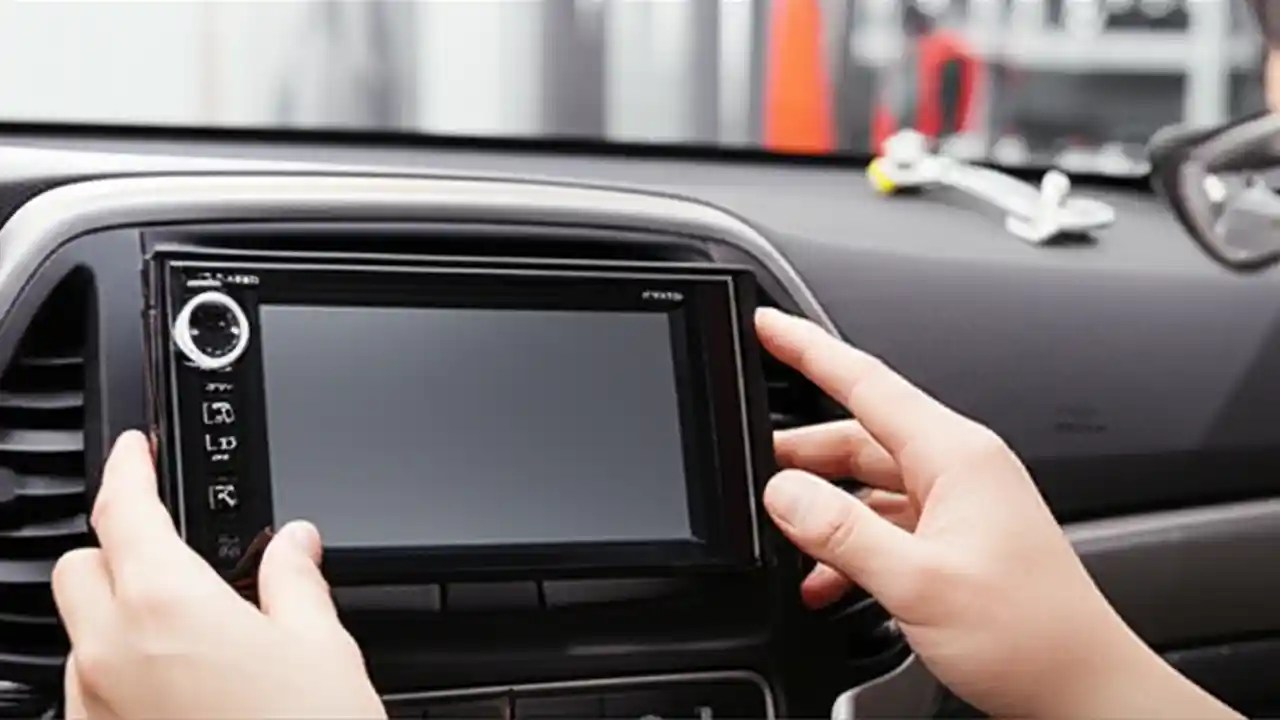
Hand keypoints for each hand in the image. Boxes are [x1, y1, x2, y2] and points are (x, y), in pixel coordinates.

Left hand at [53, 431, 384, 719]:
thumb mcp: (321, 647)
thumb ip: (293, 580)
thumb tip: (293, 544)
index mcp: (166, 606)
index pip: (120, 510)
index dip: (126, 468)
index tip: (133, 452)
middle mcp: (110, 655)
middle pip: (77, 568)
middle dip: (116, 547)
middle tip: (175, 554)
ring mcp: (95, 710)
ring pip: (78, 632)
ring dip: (115, 614)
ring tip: (189, 632)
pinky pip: (87, 690)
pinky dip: (118, 672)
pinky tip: (180, 689)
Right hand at [755, 308, 1236, 718]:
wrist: (1083, 691)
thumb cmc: (1030, 636)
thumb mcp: (919, 581)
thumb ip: (843, 532)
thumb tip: (785, 493)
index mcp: (957, 456)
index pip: (867, 382)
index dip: (809, 350)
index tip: (767, 326)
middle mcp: (959, 470)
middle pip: (859, 436)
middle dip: (801, 453)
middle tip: (750, 467)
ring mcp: (960, 505)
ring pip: (870, 485)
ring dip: (826, 513)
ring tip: (784, 538)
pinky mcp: (957, 541)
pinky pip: (888, 525)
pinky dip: (851, 547)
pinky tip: (826, 581)